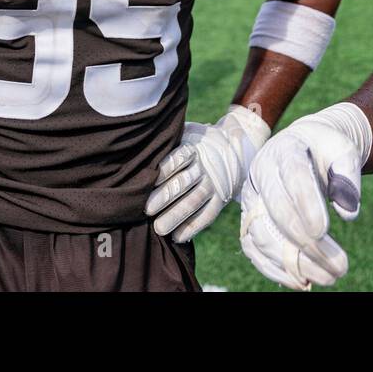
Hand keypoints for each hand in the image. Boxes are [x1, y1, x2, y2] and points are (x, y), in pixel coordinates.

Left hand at [147, 104, 270, 242]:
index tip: (148, 181)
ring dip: (176, 216)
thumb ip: (168, 141)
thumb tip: (140, 145)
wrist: (232, 149)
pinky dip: (193, 227)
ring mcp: (214, 184)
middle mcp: (204, 167)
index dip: (164, 170)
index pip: (179, 158)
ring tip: (159, 229)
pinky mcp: (221, 199)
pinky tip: (177, 237)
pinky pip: (208, 215)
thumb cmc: (195, 143)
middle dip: (165, 197)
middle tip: (147, 209)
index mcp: (194, 148)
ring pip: (194, 201)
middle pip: (184, 182)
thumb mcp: (185, 133)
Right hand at [239, 102, 371, 289]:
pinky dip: (275, 269)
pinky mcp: (250, 218)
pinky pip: (254, 248)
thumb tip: (349, 213)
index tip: (324, 231)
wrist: (304, 144)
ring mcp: (251, 197)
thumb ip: (348, 175)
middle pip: (278, 211)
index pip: (293, 177)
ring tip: (327, 277)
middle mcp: (261, 173)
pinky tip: (302, 281)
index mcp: (285, 150)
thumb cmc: (326, 149)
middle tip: (339, 265)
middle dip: (307, 242)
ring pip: (263, 234)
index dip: (306, 205)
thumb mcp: (342, 149)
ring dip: (294, 262)